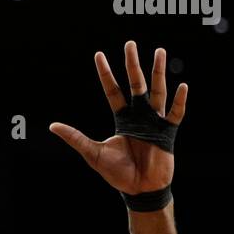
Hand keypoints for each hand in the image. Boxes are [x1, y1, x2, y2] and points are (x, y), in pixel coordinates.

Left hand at [49, 41, 188, 194]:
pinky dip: (179, 101)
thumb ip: (75, 137)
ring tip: (160, 51)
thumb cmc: (117, 173)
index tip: (99, 54)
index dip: (106, 74)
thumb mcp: (92, 153)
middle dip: (133, 64)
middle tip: (130, 43)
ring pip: (157, 91)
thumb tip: (52, 126)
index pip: (112, 91)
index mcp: (122, 119)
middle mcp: (138, 116)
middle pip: (136, 84)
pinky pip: (175, 114)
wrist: (139, 190)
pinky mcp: (168, 133)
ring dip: (158, 72)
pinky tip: (182, 86)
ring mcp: (154, 123)